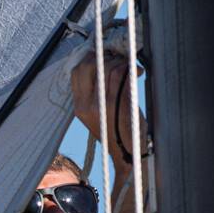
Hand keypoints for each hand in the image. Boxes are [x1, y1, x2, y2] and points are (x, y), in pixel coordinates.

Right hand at [70, 49, 146, 167]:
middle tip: (120, 59)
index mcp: (79, 108)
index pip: (76, 72)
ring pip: (106, 66)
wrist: (130, 156)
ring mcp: (99, 104)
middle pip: (89, 64)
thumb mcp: (101, 115)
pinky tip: (137, 72)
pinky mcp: (114, 103)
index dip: (91, 58)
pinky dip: (130, 68)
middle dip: (106, 56)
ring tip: (131, 68)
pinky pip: (119, 74)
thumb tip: (107, 64)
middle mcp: (85, 105)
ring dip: (122, 62)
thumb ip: (99, 93)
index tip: (105, 56)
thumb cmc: (120, 134)